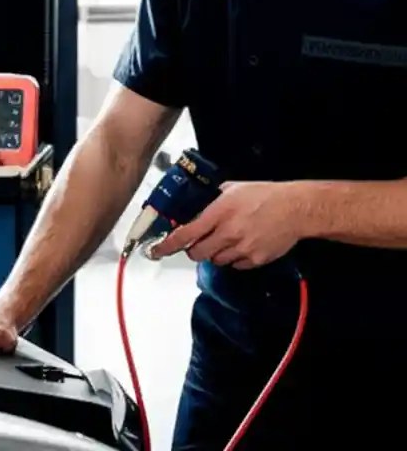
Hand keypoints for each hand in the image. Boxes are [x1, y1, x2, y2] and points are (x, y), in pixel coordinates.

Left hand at [148, 181, 303, 268]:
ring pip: (216, 261)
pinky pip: (236, 266)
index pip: (185, 234)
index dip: (168, 245)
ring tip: (226, 240)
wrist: (297, 209)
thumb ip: (213, 198)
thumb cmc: (265, 195)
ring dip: (215, 254)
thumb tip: (198, 203)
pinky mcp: (256, 259)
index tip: (157, 250)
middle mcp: (227, 233)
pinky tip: (242, 246)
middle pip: (197, 253)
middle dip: (193, 250)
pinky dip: (234, 259)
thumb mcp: (234, 189)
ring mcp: (242, 249)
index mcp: (219, 213)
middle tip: (197, 243)